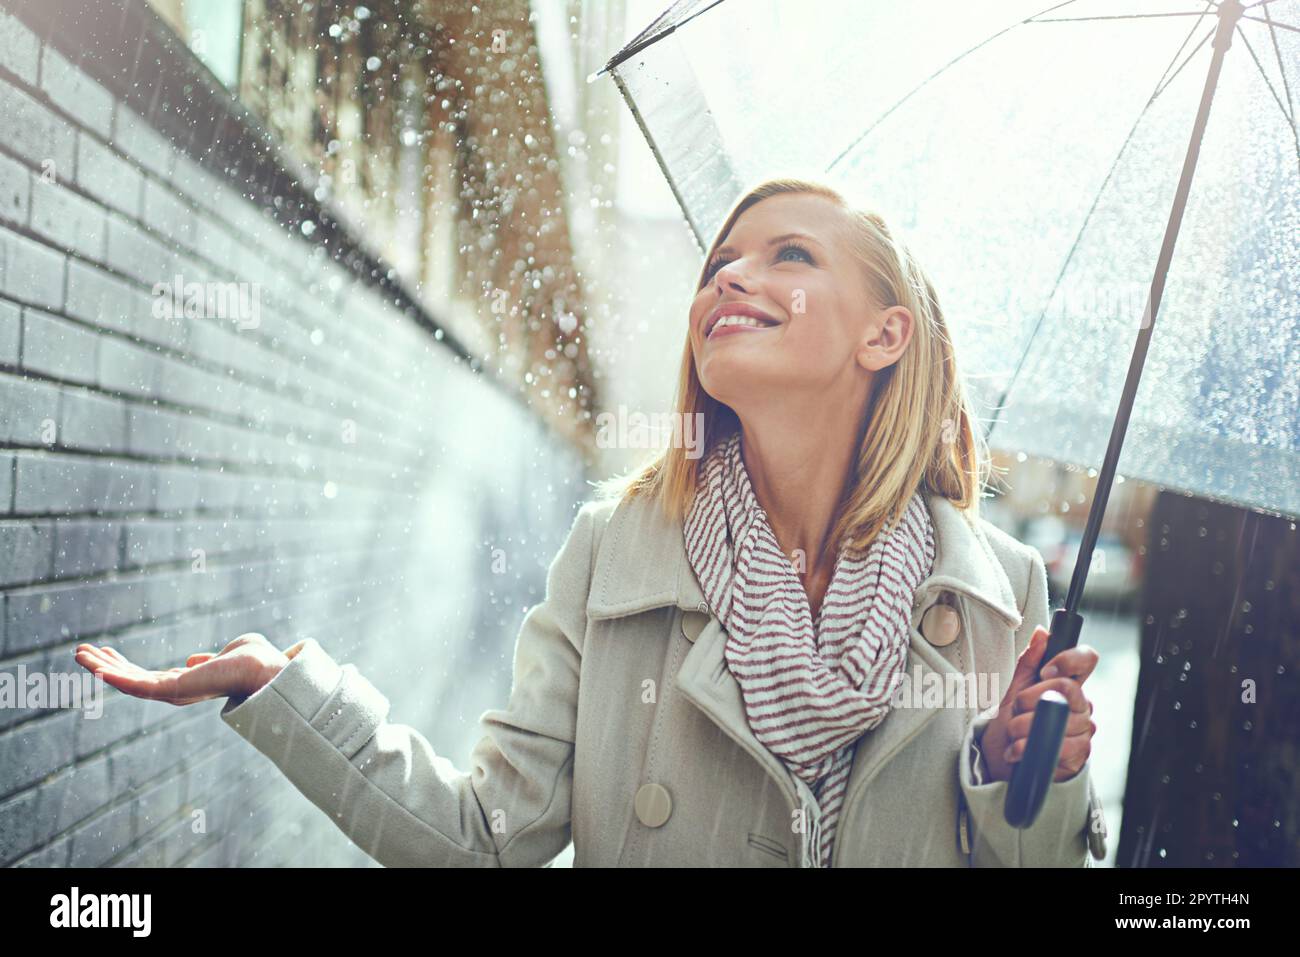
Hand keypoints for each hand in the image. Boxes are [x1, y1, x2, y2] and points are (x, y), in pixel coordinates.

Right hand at [74, 632, 290, 705]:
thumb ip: (207, 659)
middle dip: (105, 666)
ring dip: (101, 669)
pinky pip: (135, 685)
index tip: (106, 652)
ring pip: (127, 683)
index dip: (124, 666)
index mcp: (188, 683)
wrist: (267, 669)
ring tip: (78, 654)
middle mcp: (177, 691)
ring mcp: (173, 693)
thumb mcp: (227, 654)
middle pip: (131, 680)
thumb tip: (193, 660)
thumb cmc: (256, 661)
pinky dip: (114, 676)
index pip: (147, 676)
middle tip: (80, 652)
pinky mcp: (172, 690)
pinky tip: (94, 666)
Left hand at [978, 626, 1097, 783]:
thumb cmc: (1012, 722)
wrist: (1002, 760)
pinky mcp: (1078, 758)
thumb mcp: (1015, 689)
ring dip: (1023, 727)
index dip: (1068, 659)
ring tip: (1012, 734)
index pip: (1087, 659)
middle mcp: (1082, 706)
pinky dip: (1028, 748)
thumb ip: (1029, 662)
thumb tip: (1042, 632)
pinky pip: (1057, 746)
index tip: (1045, 671)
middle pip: (1068, 689)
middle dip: (1030, 699)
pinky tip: (1016, 751)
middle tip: (1017, 709)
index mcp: (1069, 685)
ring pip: (1059, 718)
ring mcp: (1083, 732)